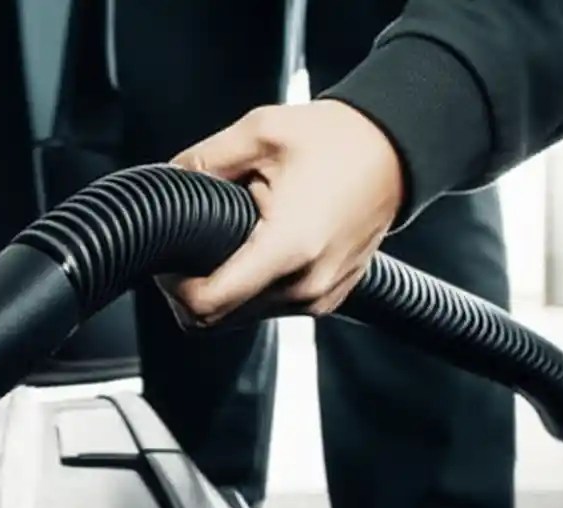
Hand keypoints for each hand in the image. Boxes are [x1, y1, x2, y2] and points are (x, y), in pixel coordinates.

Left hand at [164, 100, 403, 324]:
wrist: (398, 149)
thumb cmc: (338, 139)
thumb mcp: (260, 132)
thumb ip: (203, 161)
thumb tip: (164, 182)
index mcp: (288, 247)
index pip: (206, 304)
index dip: (172, 286)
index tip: (169, 259)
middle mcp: (306, 285)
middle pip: (215, 320)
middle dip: (188, 291)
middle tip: (187, 249)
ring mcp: (319, 297)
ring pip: (240, 319)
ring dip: (218, 292)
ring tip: (221, 244)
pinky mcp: (327, 297)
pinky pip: (268, 310)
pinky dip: (247, 291)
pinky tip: (249, 252)